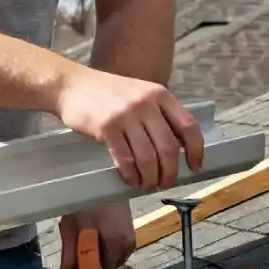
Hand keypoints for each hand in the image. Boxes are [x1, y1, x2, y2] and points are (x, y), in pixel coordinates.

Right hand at [54, 67, 202, 190]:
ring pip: (148, 158)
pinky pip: (126, 160)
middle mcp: (145, 103)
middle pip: (169, 148)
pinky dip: (132, 175)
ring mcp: (126, 115)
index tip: (195, 166)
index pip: (188, 126)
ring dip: (151, 178)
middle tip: (165, 182)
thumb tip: (177, 148)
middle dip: (170, 172)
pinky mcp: (107, 128)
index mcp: (159, 94)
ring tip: (147, 184)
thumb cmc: (106, 94)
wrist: (71, 85)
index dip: (196, 150)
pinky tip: (131, 179)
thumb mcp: (139, 94)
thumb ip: (158, 114)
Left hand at [58, 201, 136, 268]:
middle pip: (109, 267)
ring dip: (99, 255)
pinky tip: (94, 234)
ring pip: (113, 258)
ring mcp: (131, 237)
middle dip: (92, 266)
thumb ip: (70, 255)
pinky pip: (117, 248)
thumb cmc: (84, 199)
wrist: (100, 177)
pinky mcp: (129, 230)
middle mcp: (128, 244)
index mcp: (116, 245)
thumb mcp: (71, 226)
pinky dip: (105, 246)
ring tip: (85, 239)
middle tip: (77, 252)